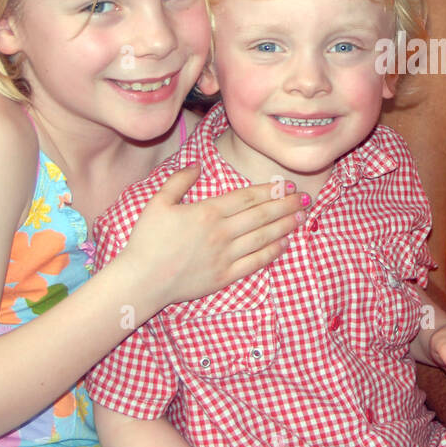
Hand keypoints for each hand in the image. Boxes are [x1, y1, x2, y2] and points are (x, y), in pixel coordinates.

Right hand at [122, 165, 306, 304]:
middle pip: (261, 215)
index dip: (269, 190)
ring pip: (263, 237)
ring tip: (300, 217)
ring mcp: (225, 256)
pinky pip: (255, 262)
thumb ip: (179, 181)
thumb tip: (198, 165)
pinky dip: (272, 252)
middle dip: (285, 205)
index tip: (286, 185)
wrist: (141, 280)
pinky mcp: (225, 276)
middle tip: (304, 198)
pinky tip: (284, 244)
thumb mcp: (158, 202)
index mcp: (208, 212)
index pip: (247, 197)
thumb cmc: (146, 240)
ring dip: (284, 226)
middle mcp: (221, 232)